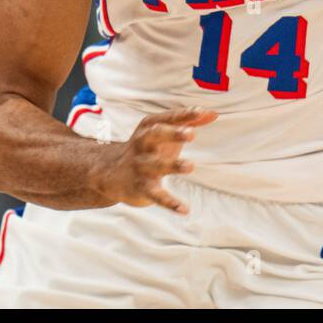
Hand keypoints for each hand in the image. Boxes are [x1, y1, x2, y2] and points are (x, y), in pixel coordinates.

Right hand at [97, 107, 216, 213]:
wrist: (109, 172)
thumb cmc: (147, 148)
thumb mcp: (164, 132)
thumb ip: (189, 122)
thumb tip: (213, 114)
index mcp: (149, 128)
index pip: (168, 118)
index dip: (185, 115)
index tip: (201, 112)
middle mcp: (142, 144)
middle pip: (155, 135)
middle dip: (172, 133)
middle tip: (192, 134)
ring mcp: (140, 166)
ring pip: (155, 165)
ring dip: (172, 165)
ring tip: (190, 166)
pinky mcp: (141, 188)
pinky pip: (156, 195)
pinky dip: (169, 203)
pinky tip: (184, 209)